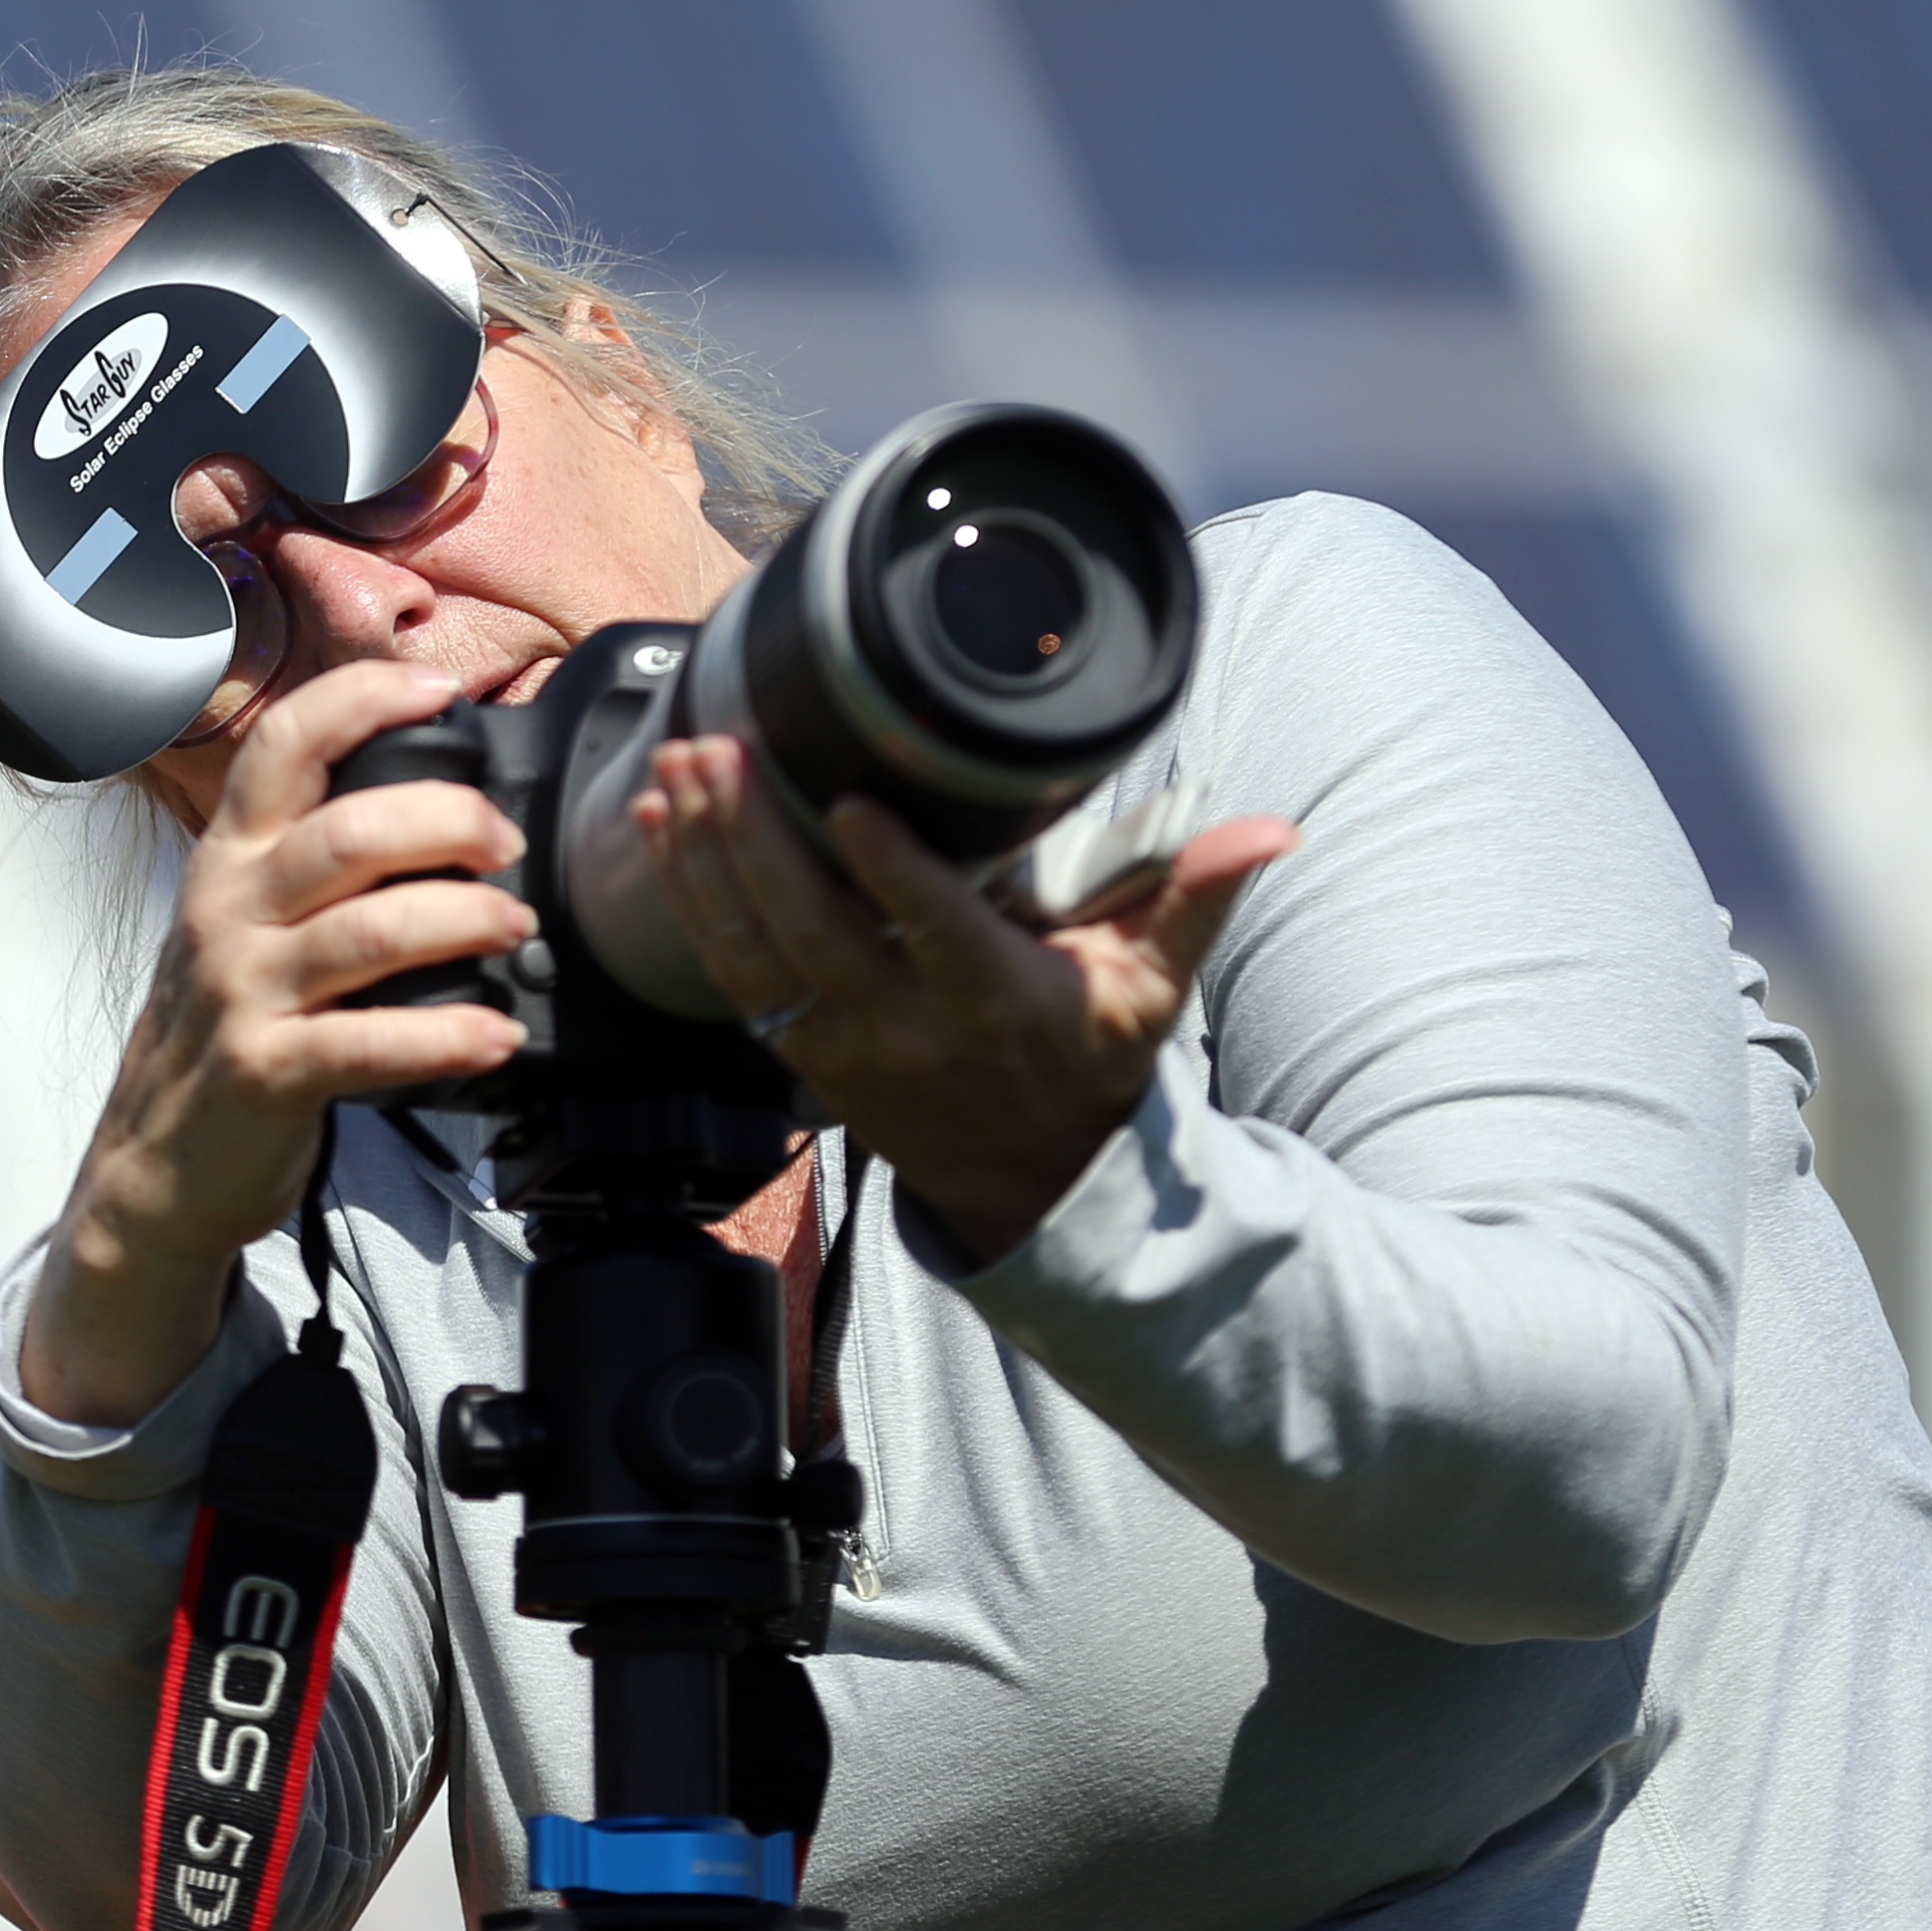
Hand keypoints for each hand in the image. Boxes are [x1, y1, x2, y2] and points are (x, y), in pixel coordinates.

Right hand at [23, 662, 536, 1424]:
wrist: (157, 1168)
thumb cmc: (227, 1032)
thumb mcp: (248, 926)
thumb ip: (316, 866)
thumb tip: (442, 807)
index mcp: (231, 859)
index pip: (287, 745)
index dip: (363, 700)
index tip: (441, 690)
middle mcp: (230, 912)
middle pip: (349, 831)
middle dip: (448, 822)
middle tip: (509, 844)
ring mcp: (244, 992)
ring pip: (370, 930)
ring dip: (463, 919)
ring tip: (519, 926)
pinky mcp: (267, 1071)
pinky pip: (370, 1042)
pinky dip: (447, 1035)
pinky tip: (498, 1034)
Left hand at [635, 738, 1297, 1264]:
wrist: (1028, 1180)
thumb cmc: (1087, 1060)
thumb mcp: (1155, 989)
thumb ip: (1196, 898)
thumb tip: (1274, 827)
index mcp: (997, 1000)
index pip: (937, 931)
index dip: (891, 871)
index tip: (850, 801)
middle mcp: (907, 1026)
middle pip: (815, 931)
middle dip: (758, 839)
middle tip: (720, 750)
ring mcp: (841, 1042)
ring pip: (754, 949)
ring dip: (707, 856)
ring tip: (678, 766)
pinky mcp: (797, 1048)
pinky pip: (727, 971)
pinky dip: (688, 897)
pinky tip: (658, 823)